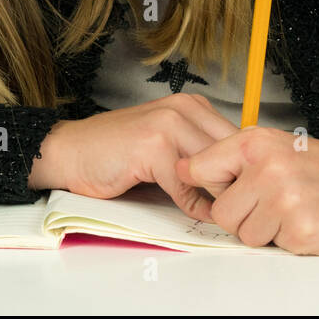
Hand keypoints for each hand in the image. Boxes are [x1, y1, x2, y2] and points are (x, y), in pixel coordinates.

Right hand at [50, 94, 239, 222]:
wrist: (70, 152)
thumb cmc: (117, 151)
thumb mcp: (168, 142)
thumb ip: (199, 152)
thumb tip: (239, 178)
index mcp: (192, 104)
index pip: (238, 136)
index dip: (245, 166)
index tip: (248, 191)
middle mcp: (183, 108)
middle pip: (231, 150)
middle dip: (236, 181)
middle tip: (240, 206)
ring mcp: (168, 125)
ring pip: (212, 167)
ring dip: (218, 195)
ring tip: (224, 213)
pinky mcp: (153, 147)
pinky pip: (186, 185)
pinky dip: (194, 205)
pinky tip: (198, 214)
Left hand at [174, 127, 318, 254]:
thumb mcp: (277, 145)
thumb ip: (232, 157)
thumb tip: (184, 170)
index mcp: (256, 143)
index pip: (200, 168)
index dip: (212, 184)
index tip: (225, 186)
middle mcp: (268, 169)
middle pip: (221, 212)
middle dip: (244, 214)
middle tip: (275, 199)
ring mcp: (285, 202)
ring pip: (246, 235)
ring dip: (267, 230)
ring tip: (294, 208)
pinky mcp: (301, 231)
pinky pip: (274, 247)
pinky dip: (290, 239)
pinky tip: (309, 219)